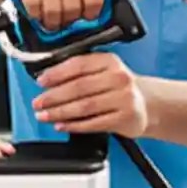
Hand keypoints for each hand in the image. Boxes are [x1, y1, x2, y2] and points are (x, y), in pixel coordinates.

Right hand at [9, 0, 106, 30]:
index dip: (91, 14)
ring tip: (51, 21)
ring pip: (54, 9)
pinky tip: (37, 12)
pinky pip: (35, 6)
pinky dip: (36, 15)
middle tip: (64, 21)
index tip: (85, 18)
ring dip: (52, 22)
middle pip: (73, 7)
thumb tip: (98, 14)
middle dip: (68, 21)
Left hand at [32, 53, 147, 137]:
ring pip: (84, 106)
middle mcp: (118, 77)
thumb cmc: (119, 88)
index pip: (79, 65)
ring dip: (60, 112)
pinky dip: (75, 125)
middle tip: (38, 103)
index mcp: (110, 61)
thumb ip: (80, 72)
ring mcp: (123, 98)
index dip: (57, 73)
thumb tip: (48, 79)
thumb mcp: (104, 71)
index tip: (41, 81)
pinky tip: (62, 125)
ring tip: (45, 115)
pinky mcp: (124, 118)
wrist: (148, 104)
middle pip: (79, 87)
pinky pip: (94, 123)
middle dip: (54, 96)